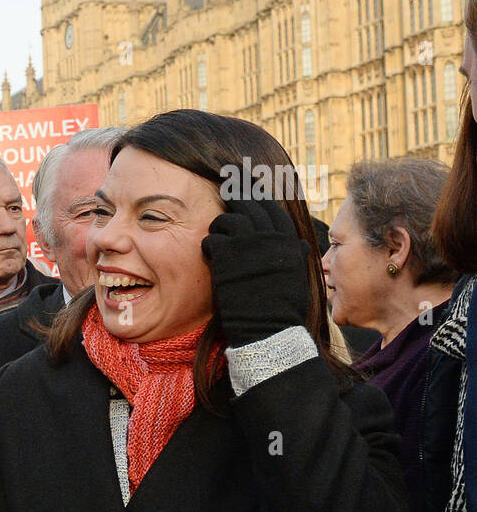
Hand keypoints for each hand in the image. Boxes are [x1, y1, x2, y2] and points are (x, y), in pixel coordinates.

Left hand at [200, 198, 309, 346]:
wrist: (269, 329)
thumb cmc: (283, 307)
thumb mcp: (297, 274)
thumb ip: (295, 255)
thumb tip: (303, 245)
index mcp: (288, 240)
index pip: (272, 206)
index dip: (258, 192)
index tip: (248, 183)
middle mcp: (270, 237)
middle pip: (249, 204)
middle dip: (236, 193)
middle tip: (225, 184)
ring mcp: (248, 244)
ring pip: (229, 219)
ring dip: (220, 224)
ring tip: (218, 233)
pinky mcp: (227, 255)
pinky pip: (212, 238)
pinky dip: (209, 243)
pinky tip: (210, 252)